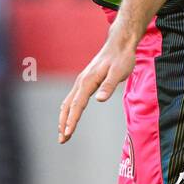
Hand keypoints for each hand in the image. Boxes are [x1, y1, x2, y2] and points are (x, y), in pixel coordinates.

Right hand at [58, 22, 137, 143]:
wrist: (119, 43)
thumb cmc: (122, 58)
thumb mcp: (119, 72)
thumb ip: (109, 85)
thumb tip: (100, 99)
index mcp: (88, 81)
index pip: (77, 104)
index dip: (72, 120)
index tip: (67, 133)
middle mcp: (81, 81)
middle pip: (68, 105)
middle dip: (63, 123)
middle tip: (62, 140)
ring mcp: (82, 80)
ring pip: (68, 102)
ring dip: (64, 118)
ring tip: (62, 133)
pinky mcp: (85, 81)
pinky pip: (72, 98)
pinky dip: (68, 109)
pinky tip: (68, 116)